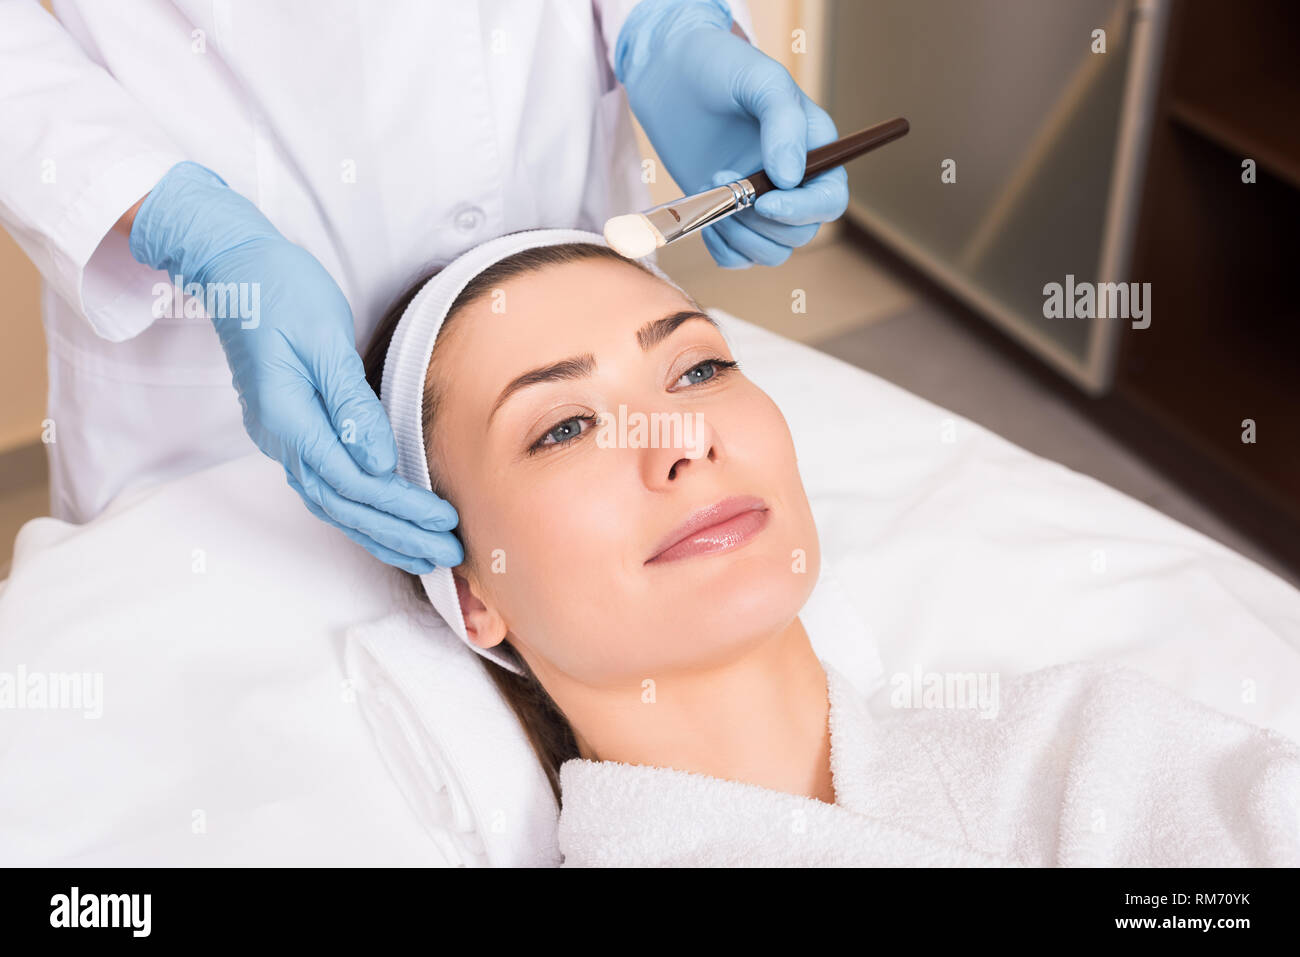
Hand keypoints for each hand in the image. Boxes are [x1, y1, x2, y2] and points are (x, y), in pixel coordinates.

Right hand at [128, 161, 461, 572]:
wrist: (234, 267)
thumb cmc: (279, 290)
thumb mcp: (322, 337)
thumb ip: (350, 402)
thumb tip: (377, 462)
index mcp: (286, 415)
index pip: (351, 480)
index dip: (399, 506)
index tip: (442, 519)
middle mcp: (280, 436)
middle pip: (343, 505)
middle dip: (397, 534)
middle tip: (446, 552)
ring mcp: (282, 437)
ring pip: (333, 504)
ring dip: (380, 533)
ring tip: (425, 554)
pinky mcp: (293, 430)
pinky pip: (328, 485)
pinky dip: (361, 512)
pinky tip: (387, 526)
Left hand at [616, 0, 848, 267]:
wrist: (670, 73)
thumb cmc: (721, 67)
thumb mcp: (761, 80)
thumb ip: (783, 123)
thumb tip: (790, 179)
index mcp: (815, 150)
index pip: (829, 200)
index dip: (803, 210)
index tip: (765, 202)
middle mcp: (794, 183)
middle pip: (801, 233)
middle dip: (761, 221)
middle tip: (725, 183)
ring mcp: (761, 203)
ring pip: (772, 252)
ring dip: (740, 236)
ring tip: (710, 193)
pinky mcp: (730, 217)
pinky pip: (739, 258)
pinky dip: (723, 248)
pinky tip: (705, 216)